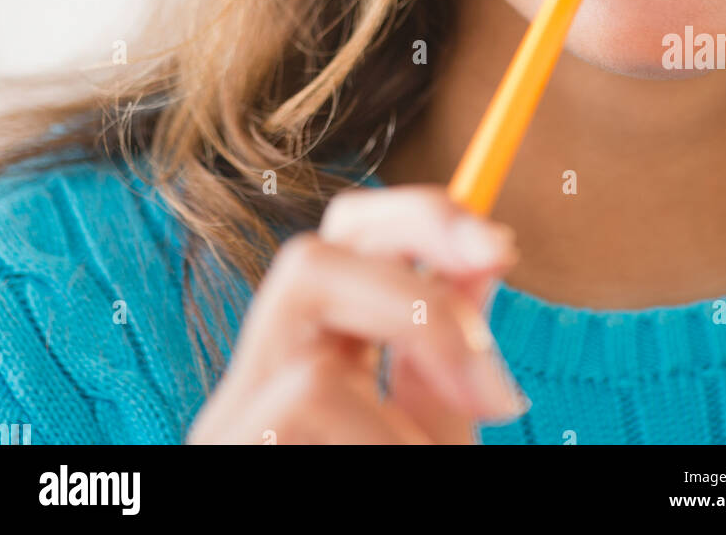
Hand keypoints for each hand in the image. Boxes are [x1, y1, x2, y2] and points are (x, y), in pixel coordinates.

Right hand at [186, 183, 527, 443]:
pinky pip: (304, 400)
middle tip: (489, 339)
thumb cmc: (388, 519)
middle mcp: (261, 379)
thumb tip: (484, 262)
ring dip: (401, 407)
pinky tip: (386, 477)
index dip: (418, 221)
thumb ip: (447, 366)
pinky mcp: (224, 447)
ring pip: (311, 343)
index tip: (500, 245)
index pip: (345, 245)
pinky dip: (381, 443)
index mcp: (313, 361)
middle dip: (408, 271)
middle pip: (310, 258)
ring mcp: (229, 421)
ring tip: (430, 462)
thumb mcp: (430, 441)